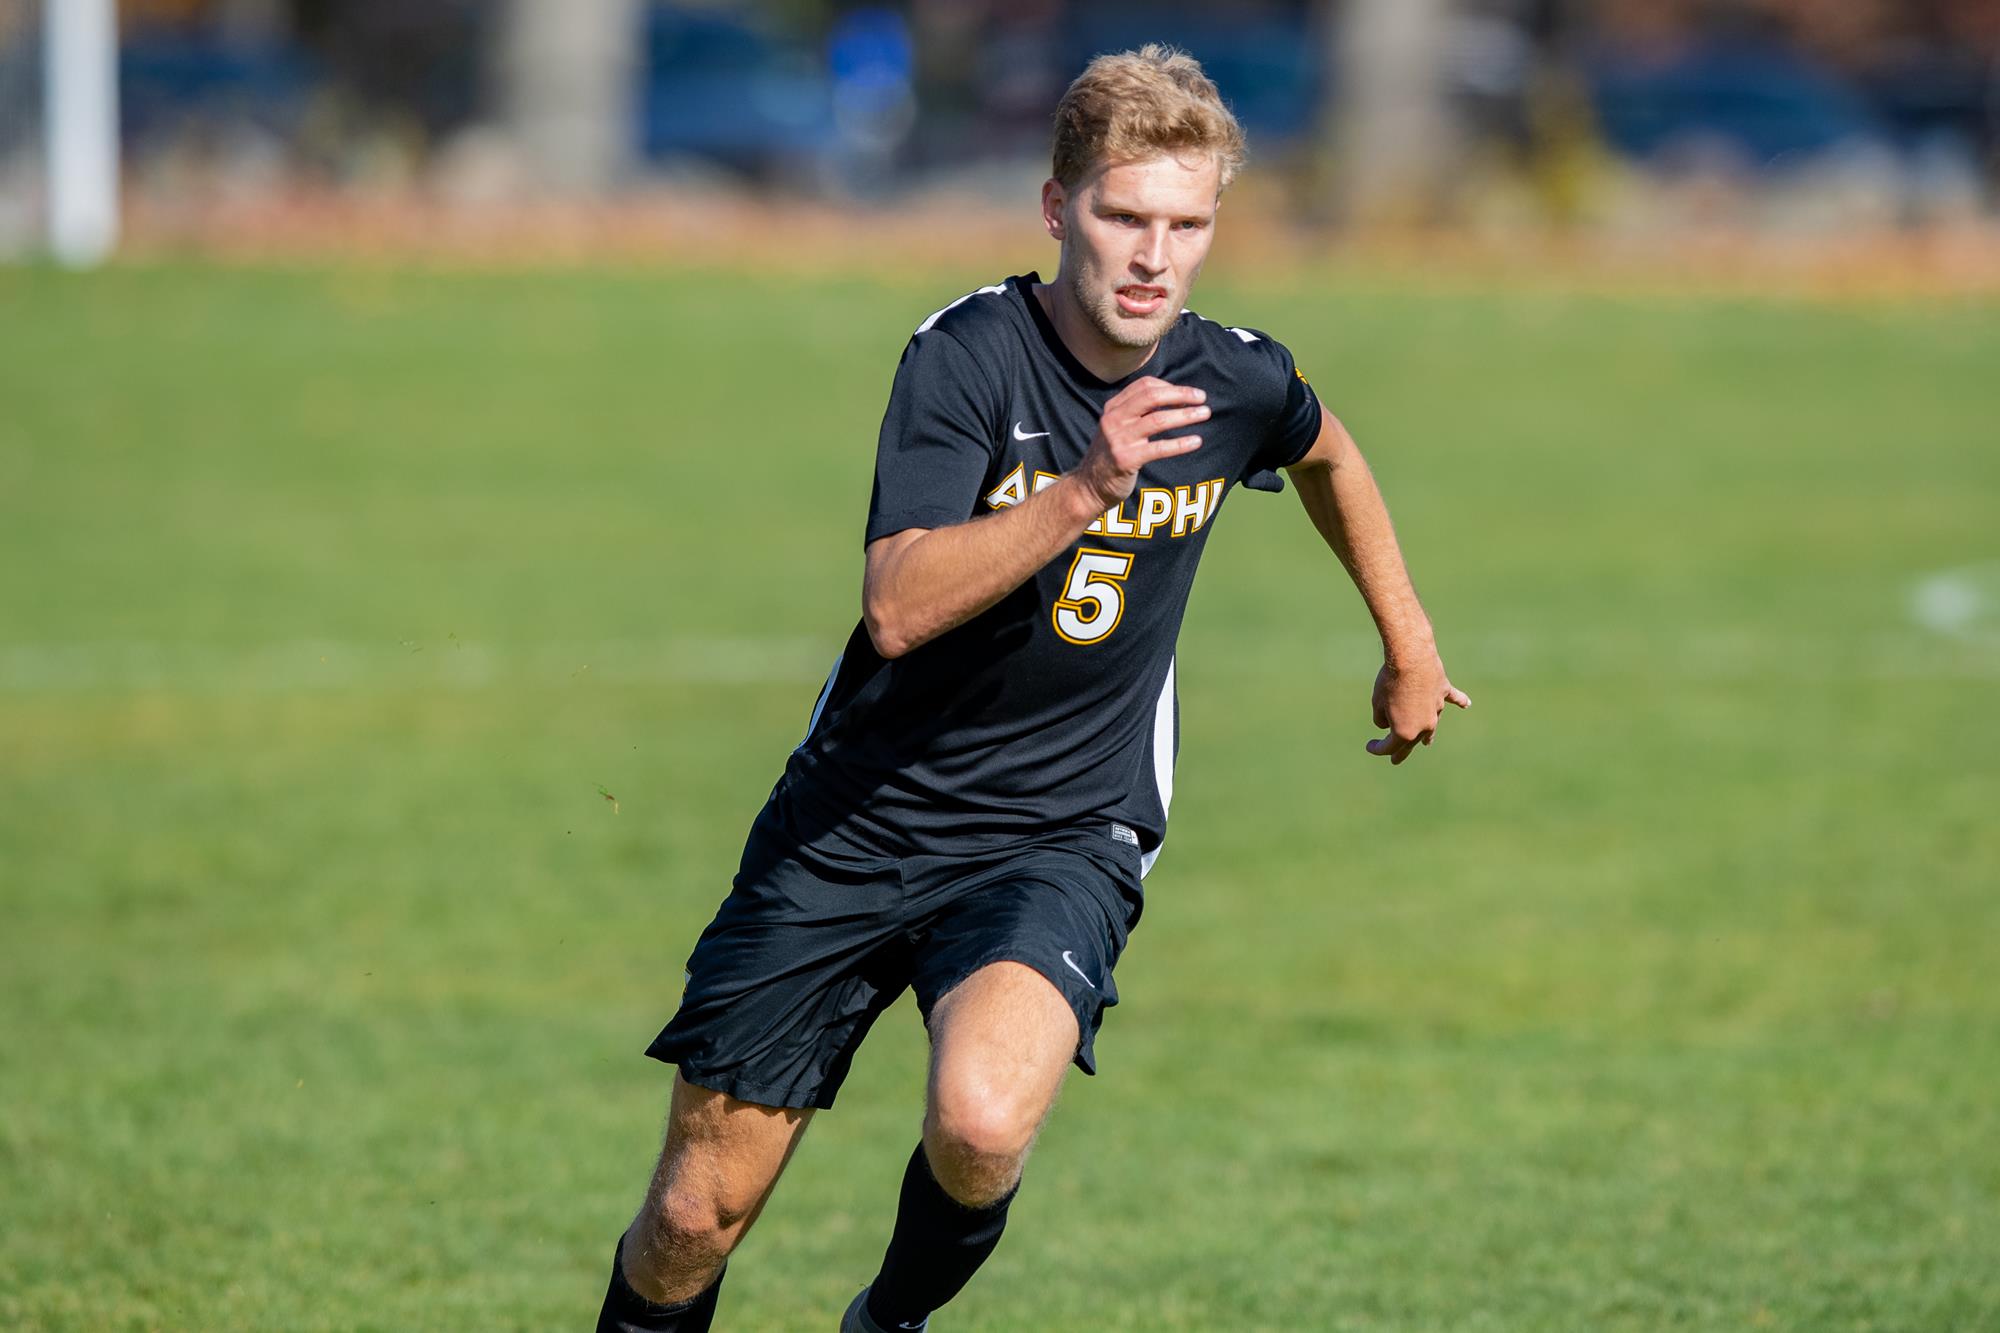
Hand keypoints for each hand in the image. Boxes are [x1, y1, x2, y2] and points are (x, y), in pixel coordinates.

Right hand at [1073, 377, 1207, 509]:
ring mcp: (1118, 439)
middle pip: (1152, 397)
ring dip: (1185, 416)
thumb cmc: (1111, 455)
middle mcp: (1114, 419)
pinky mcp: (1126, 459)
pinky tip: (1196, 441)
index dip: (1170, 386)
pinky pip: (1159, 448)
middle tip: (1202, 398)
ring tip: (1205, 414)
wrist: (1090, 486)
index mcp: (1113, 407)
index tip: (1189, 394)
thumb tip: (1176, 399)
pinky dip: (1180, 443)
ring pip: (1158, 420)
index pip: (1145, 385)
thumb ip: (1138, 413)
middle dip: (1181, 395)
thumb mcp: (1118, 428)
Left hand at [1366, 655, 1469, 764]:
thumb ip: (1382, 719)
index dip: (1377, 748)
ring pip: (1431, 727)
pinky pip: (1453, 699)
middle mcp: (1424, 725)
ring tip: (1426, 744)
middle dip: (1401, 753)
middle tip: (1395, 760)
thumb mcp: (1377, 703)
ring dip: (1428, 736)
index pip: (1389, 747)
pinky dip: (1459, 701)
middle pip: (1411, 743)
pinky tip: (1466, 704)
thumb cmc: (1390, 682)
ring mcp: (1436, 709)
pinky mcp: (1443, 692)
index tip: (1369, 746)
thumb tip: (1389, 723)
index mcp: (1405, 732)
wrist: (1411, 660)